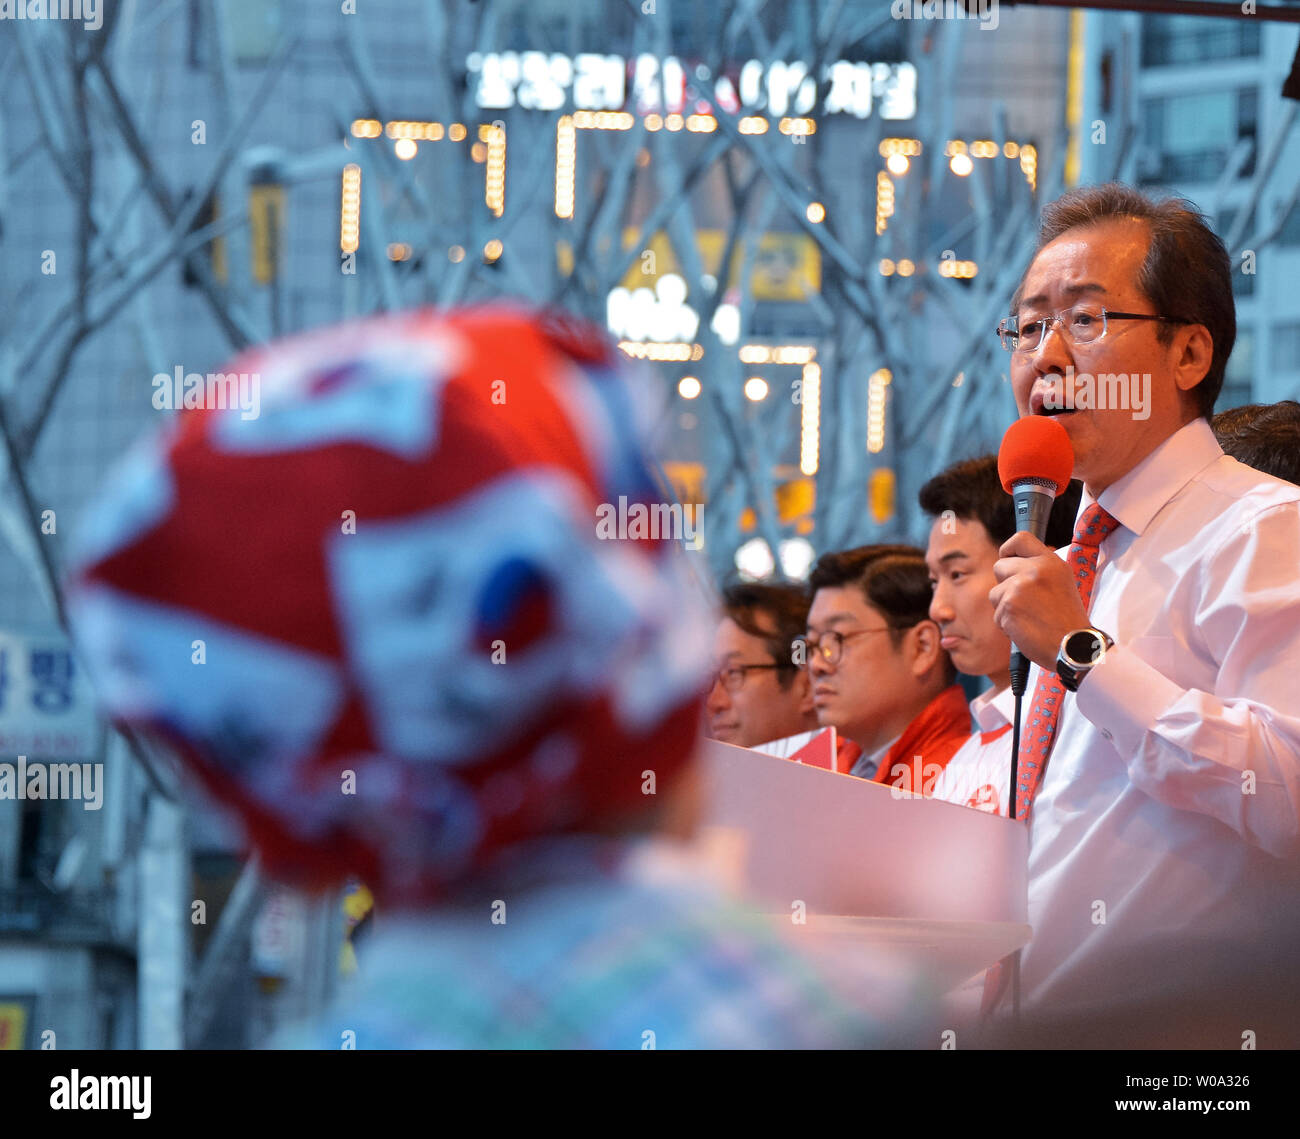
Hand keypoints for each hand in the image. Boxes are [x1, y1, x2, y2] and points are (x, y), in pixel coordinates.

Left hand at [989, 532, 1089, 670]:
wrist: (1074, 646)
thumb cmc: (1067, 619)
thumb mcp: (1062, 582)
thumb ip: (1039, 570)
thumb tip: (1012, 562)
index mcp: (1050, 562)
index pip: (1021, 539)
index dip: (1008, 549)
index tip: (1007, 559)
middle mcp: (1035, 570)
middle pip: (999, 567)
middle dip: (1004, 584)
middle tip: (1023, 600)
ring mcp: (1019, 588)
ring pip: (995, 593)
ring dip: (1005, 607)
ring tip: (1028, 617)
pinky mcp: (1008, 607)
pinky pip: (996, 614)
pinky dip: (1006, 624)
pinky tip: (1026, 628)